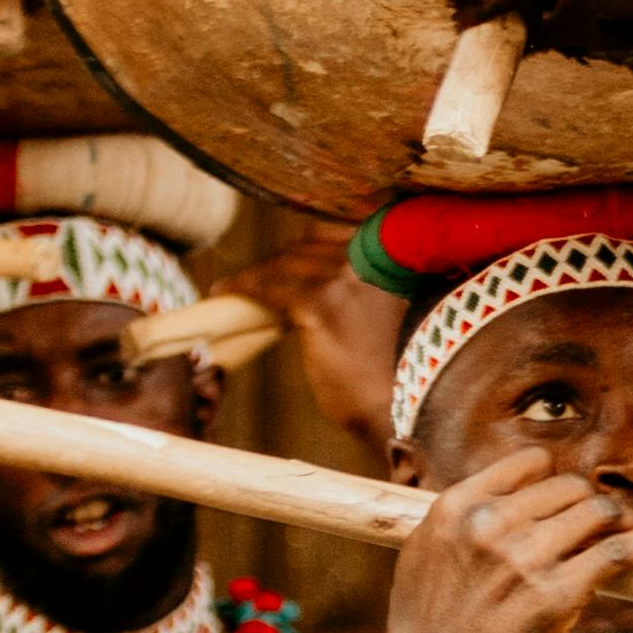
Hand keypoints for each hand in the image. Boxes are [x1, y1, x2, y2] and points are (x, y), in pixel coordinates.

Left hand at [228, 239, 404, 463]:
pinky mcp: (320, 303)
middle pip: (311, 243)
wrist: (408, 403)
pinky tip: (224, 290)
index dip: (314, 242)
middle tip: (264, 275)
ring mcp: (347, 277)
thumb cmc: (406, 369)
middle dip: (285, 259)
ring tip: (235, 284)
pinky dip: (241, 286)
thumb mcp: (396, 311)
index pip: (343, 229)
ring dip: (258, 271)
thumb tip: (322, 279)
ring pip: (286, 261)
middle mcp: (377, 255)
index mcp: (400, 254)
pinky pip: (268, 287)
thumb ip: (368, 287)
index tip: (293, 251)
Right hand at [371, 445, 632, 632]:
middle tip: (605, 532)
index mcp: (456, 509)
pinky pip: (619, 552)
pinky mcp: (555, 597)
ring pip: (598, 512)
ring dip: (623, 523)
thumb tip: (506, 506)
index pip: (530, 463)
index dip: (556, 483)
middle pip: (571, 487)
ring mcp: (523, 559)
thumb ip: (464, 526)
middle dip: (591, 507)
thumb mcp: (424, 558)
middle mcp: (489, 524)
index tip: (569, 505)